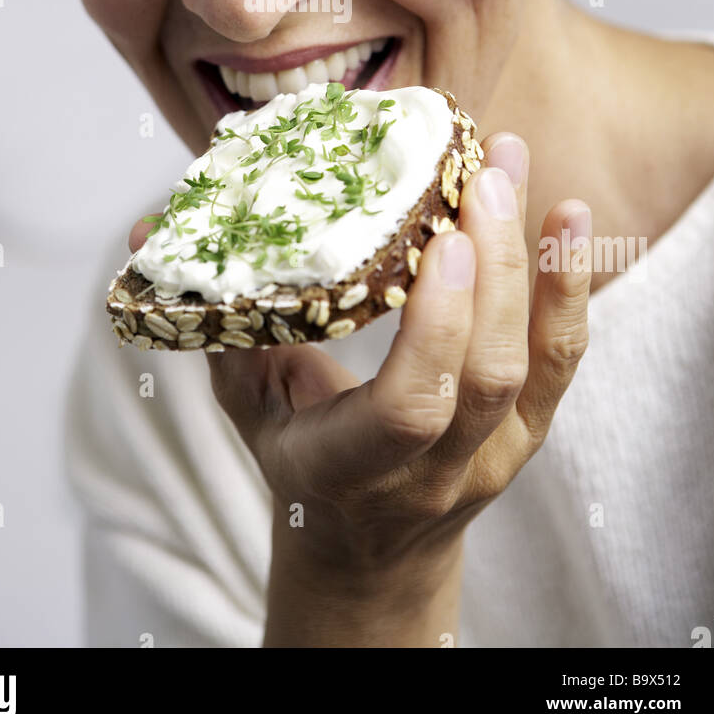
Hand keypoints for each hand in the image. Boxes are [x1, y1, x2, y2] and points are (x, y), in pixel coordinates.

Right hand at [200, 132, 591, 582]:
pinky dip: (569, 285)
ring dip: (530, 258)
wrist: (369, 550)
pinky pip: (560, 360)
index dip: (436, 330)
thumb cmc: (297, 465)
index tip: (441, 243)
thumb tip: (144, 236)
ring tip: (511, 163)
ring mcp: (492, 456)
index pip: (410, 412)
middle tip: (479, 173)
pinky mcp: (529, 432)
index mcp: (349, 468)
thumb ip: (213, 322)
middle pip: (484, 374)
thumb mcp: (244, 406)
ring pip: (530, 361)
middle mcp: (433, 471)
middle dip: (492, 268)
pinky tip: (570, 216)